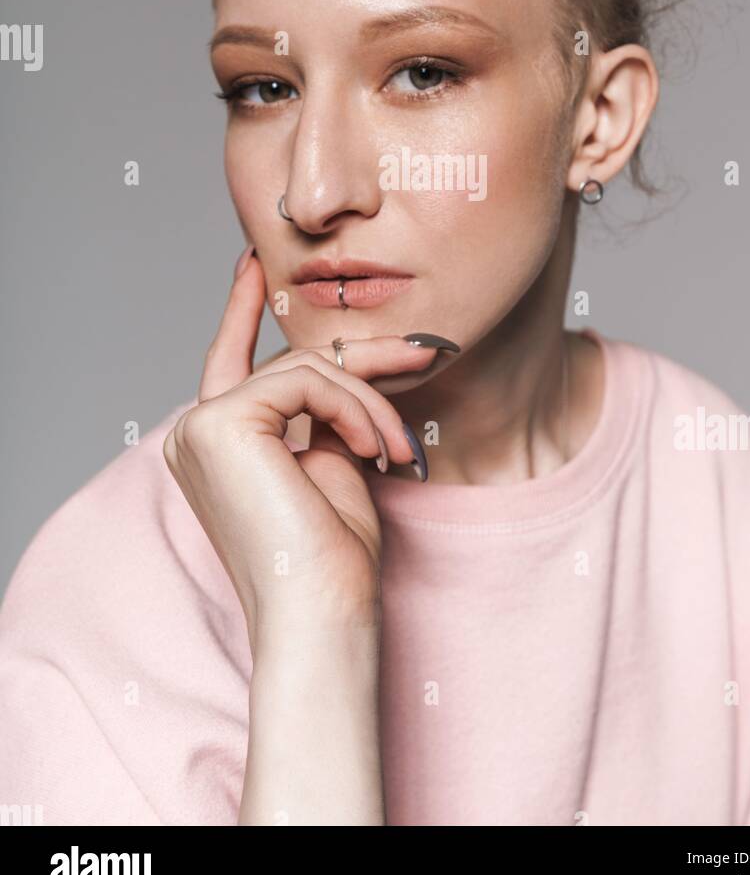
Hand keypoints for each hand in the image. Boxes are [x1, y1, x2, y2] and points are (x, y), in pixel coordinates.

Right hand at [163, 246, 454, 652]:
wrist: (323, 612)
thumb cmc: (332, 560)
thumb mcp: (333, 466)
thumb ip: (324, 416)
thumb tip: (348, 371)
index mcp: (218, 447)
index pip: (229, 360)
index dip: (241, 307)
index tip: (256, 262)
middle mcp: (196, 434)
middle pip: (290, 362)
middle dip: (364, 356)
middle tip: (427, 350)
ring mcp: (201, 427)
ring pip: (305, 367)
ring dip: (370, 401)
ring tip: (402, 448)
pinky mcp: (220, 423)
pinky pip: (306, 381)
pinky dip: (354, 409)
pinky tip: (376, 449)